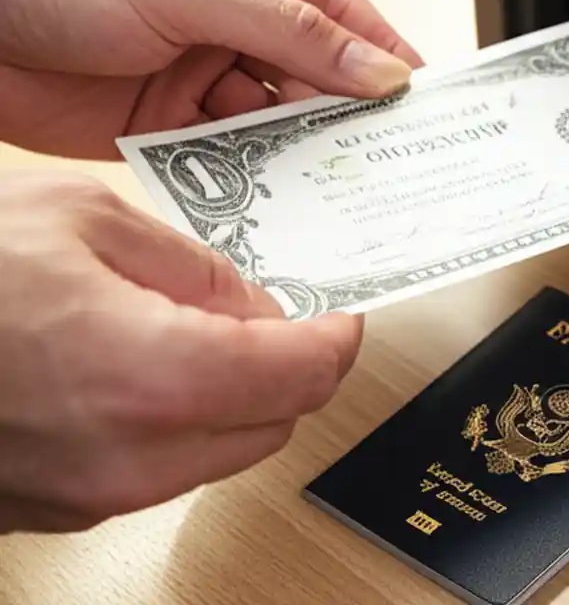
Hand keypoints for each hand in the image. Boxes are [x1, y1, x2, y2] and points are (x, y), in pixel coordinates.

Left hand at [0, 0, 423, 158]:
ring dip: (306, 148)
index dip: (382, 49)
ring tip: (344, 181)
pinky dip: (255, 177)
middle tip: (391, 152)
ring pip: (278, 119)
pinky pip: (229, 157)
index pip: (336, 7)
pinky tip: (281, 195)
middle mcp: (231, 21)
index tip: (422, 93)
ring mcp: (201, 76)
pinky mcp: (168, 128)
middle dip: (351, 109)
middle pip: (316, 71)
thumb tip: (378, 68)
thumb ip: (289, 32)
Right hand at [0, 171, 362, 532]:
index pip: (304, 374)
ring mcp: (95, 495)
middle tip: (282, 312)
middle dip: (292, 366)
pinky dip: (180, 421)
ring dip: (239, 396)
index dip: (339, 336)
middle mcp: (133, 456)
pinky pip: (160, 468)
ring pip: (223, 451)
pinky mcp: (63, 508)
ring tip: (208, 332)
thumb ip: (191, 266)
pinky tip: (150, 368)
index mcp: (152, 375)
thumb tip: (258, 299)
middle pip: (276, 422)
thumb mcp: (81, 220)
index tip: (345, 311)